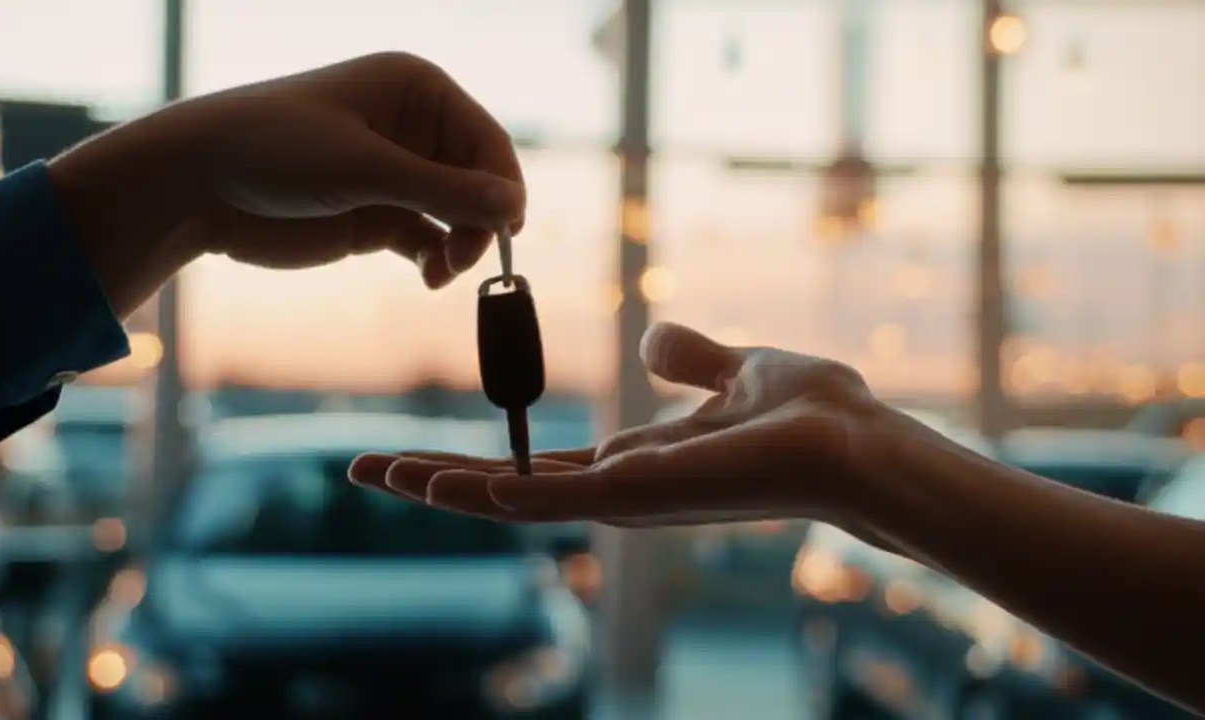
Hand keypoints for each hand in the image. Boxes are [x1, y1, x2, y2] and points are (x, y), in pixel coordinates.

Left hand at [49, 52, 524, 316]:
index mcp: (416, 89)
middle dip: (479, 222)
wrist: (198, 185)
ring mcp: (396, 174)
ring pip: (458, 216)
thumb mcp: (365, 167)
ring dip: (461, 246)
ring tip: (443, 272)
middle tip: (464, 259)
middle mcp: (413, 127)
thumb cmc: (276, 151)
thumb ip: (444, 189)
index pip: (486, 139)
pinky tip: (429, 277)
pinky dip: (436, 260)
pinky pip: (429, 239)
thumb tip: (515, 206)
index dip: (503, 186)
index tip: (507, 230)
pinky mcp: (377, 216)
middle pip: (479, 181)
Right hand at [349, 322, 885, 526]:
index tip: (425, 456)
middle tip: (365, 469)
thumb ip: (688, 358)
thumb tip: (649, 338)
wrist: (857, 445)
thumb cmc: (812, 414)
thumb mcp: (735, 369)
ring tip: (375, 474)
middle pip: (504, 486)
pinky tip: (437, 486)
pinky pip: (544, 499)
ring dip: (439, 488)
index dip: (478, 461)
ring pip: (507, 498)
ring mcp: (623, 499)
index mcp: (636, 462)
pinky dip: (489, 493)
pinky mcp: (634, 497)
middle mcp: (619, 489)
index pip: (536, 465)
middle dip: (435, 479)